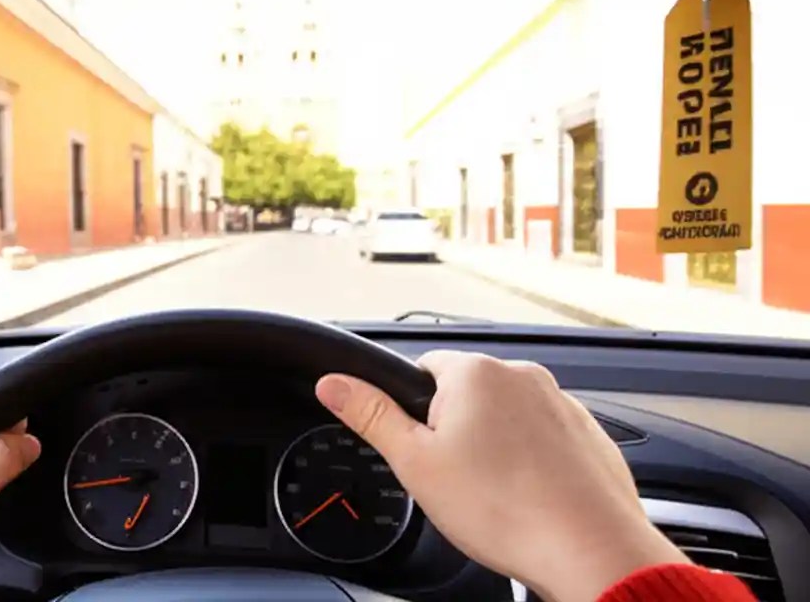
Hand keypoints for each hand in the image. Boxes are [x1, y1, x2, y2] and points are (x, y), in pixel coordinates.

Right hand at [315, 351, 685, 601]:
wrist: (589, 550)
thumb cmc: (506, 510)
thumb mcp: (415, 464)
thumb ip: (371, 415)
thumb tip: (332, 382)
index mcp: (475, 372)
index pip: (421, 371)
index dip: (414, 416)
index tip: (422, 452)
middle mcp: (523, 376)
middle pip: (466, 397)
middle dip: (455, 435)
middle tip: (455, 482)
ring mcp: (562, 404)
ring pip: (506, 421)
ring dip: (495, 450)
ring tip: (495, 498)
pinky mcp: (588, 434)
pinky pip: (544, 442)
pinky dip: (532, 466)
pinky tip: (527, 500)